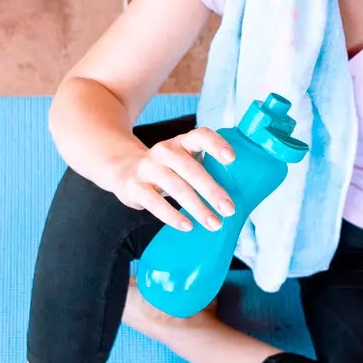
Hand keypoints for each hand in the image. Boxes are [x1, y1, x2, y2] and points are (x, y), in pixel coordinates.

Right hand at [109, 127, 237, 231]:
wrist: (122, 169)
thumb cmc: (166, 169)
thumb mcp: (182, 160)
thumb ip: (204, 169)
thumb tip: (239, 196)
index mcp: (182, 142)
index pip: (200, 136)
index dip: (216, 145)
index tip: (232, 159)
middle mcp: (165, 151)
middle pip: (191, 169)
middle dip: (212, 191)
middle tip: (229, 209)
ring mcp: (148, 168)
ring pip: (175, 188)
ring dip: (197, 207)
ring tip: (214, 223)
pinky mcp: (134, 186)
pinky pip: (154, 202)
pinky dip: (172, 216)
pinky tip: (187, 226)